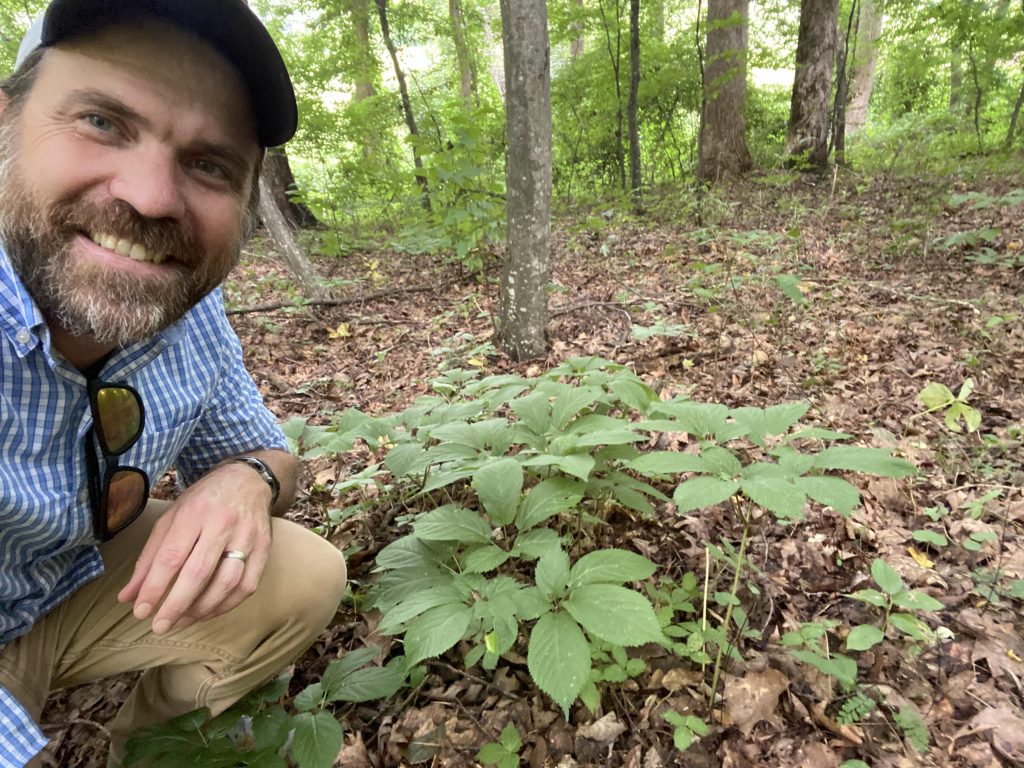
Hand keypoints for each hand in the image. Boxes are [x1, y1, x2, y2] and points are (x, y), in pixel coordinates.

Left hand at [117, 462, 273, 634]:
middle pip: (199, 572)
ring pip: (226, 582)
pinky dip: (227, 605)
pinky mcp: (265, 548)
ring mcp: (248, 536)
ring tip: (182, 621)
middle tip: (159, 627)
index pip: (171, 556)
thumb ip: (149, 558)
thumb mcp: (170, 519)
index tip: (140, 612)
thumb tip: (128, 597)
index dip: (155, 587)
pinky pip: (247, 585)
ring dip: (202, 609)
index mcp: (194, 513)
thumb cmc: (203, 501)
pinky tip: (208, 612)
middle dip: (176, 605)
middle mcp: (223, 523)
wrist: (248, 480)